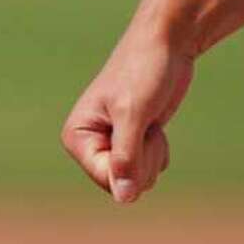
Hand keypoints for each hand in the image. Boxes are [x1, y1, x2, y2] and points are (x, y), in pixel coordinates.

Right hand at [61, 20, 195, 203]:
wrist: (167, 43)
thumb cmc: (145, 70)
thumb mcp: (134, 114)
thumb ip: (127, 158)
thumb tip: (124, 199)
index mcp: (76, 136)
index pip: (105, 178)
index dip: (132, 166)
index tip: (140, 134)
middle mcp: (89, 144)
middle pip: (121, 184)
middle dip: (143, 159)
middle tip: (146, 124)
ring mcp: (111, 146)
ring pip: (138, 180)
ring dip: (152, 154)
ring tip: (149, 121)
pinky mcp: (133, 144)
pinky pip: (149, 170)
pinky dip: (159, 150)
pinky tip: (155, 124)